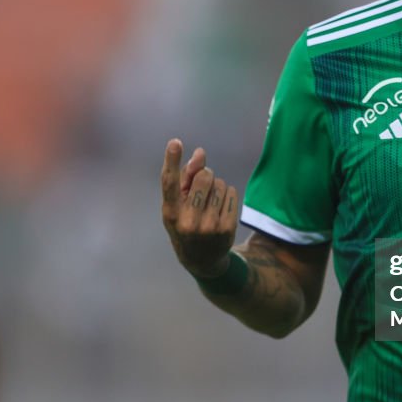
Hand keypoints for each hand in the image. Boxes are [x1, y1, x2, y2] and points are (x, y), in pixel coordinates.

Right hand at [161, 139, 238, 277]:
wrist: (202, 260)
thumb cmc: (185, 223)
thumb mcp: (177, 205)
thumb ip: (185, 177)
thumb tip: (200, 154)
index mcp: (170, 213)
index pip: (169, 183)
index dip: (171, 161)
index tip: (175, 142)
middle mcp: (188, 220)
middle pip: (204, 177)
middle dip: (204, 175)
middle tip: (201, 186)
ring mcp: (209, 226)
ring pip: (220, 183)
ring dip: (216, 186)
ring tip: (210, 201)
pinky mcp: (227, 227)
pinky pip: (231, 192)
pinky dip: (226, 194)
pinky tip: (220, 208)